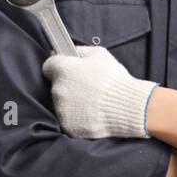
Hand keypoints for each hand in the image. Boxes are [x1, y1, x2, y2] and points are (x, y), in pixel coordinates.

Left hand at [42, 45, 157, 138]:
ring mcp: (61, 109)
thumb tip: (70, 52)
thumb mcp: (101, 54)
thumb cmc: (115, 80)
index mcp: (63, 70)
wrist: (128, 107)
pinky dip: (77, 117)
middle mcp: (58, 90)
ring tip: (92, 101)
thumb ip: (80, 51)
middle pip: (56, 86)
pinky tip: (92, 113)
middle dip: (68, 85)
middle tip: (87, 87)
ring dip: (72, 102)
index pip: (48, 66)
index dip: (58, 67)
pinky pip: (69, 119)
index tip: (67, 70)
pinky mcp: (68, 125)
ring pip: (62, 103)